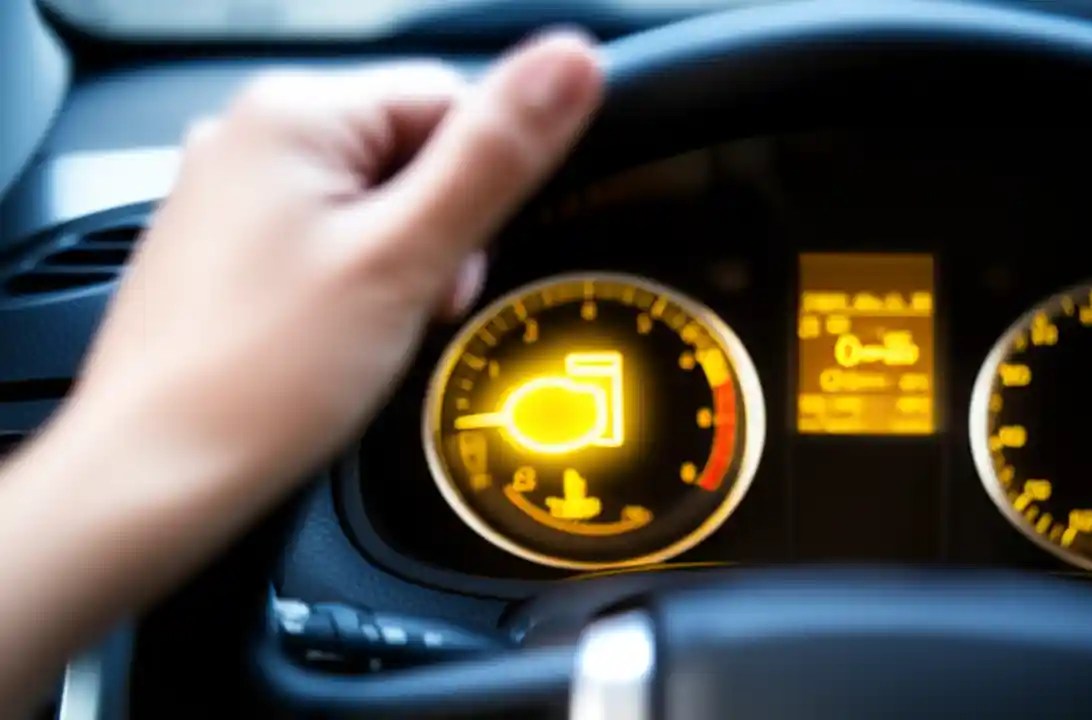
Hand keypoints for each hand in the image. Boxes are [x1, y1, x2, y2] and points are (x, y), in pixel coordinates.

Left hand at [0, 32, 600, 714]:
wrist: (158, 476)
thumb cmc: (257, 378)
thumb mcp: (406, 258)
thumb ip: (496, 155)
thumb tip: (569, 61)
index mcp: (295, 111)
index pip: (452, 102)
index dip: (479, 191)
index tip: (449, 261)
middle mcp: (250, 133)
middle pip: (413, 153)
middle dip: (436, 233)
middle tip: (407, 303)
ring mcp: (231, 189)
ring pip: (374, 202)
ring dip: (398, 262)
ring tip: (363, 326)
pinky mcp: (227, 242)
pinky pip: (328, 238)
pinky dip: (352, 281)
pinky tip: (331, 332)